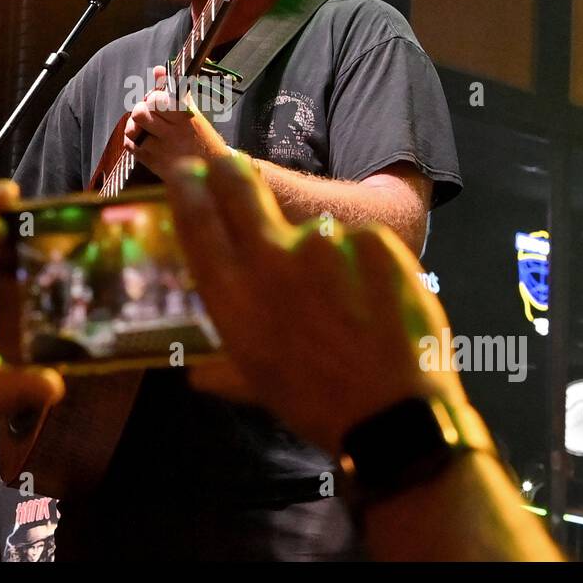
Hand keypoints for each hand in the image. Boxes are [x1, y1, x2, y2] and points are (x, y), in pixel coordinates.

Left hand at [124, 65, 230, 180]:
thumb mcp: (191, 110)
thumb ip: (173, 88)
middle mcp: (174, 133)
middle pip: (140, 113)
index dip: (153, 97)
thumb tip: (158, 70)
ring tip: (144, 127)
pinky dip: (133, 140)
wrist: (212, 169)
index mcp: (185, 116)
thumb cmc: (199, 135)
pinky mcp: (155, 164)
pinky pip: (131, 146)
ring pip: (133, 130)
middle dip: (141, 109)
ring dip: (134, 125)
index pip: (157, 99)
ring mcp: (163, 150)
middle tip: (148, 113)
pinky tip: (143, 139)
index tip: (157, 101)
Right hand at [164, 153, 469, 455]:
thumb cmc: (319, 405)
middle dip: (230, 171)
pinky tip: (375, 300)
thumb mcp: (259, 384)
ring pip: (311, 231)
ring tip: (345, 303)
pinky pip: (359, 242)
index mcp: (234, 297)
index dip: (187, 189)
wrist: (395, 416)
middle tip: (231, 166)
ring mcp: (323, 245)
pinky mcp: (371, 240)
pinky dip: (365, 265)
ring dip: (320, 254)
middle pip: (239, 188)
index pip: (197, 221)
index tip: (187, 173)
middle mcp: (269, 260)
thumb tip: (195, 373)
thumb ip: (223, 367)